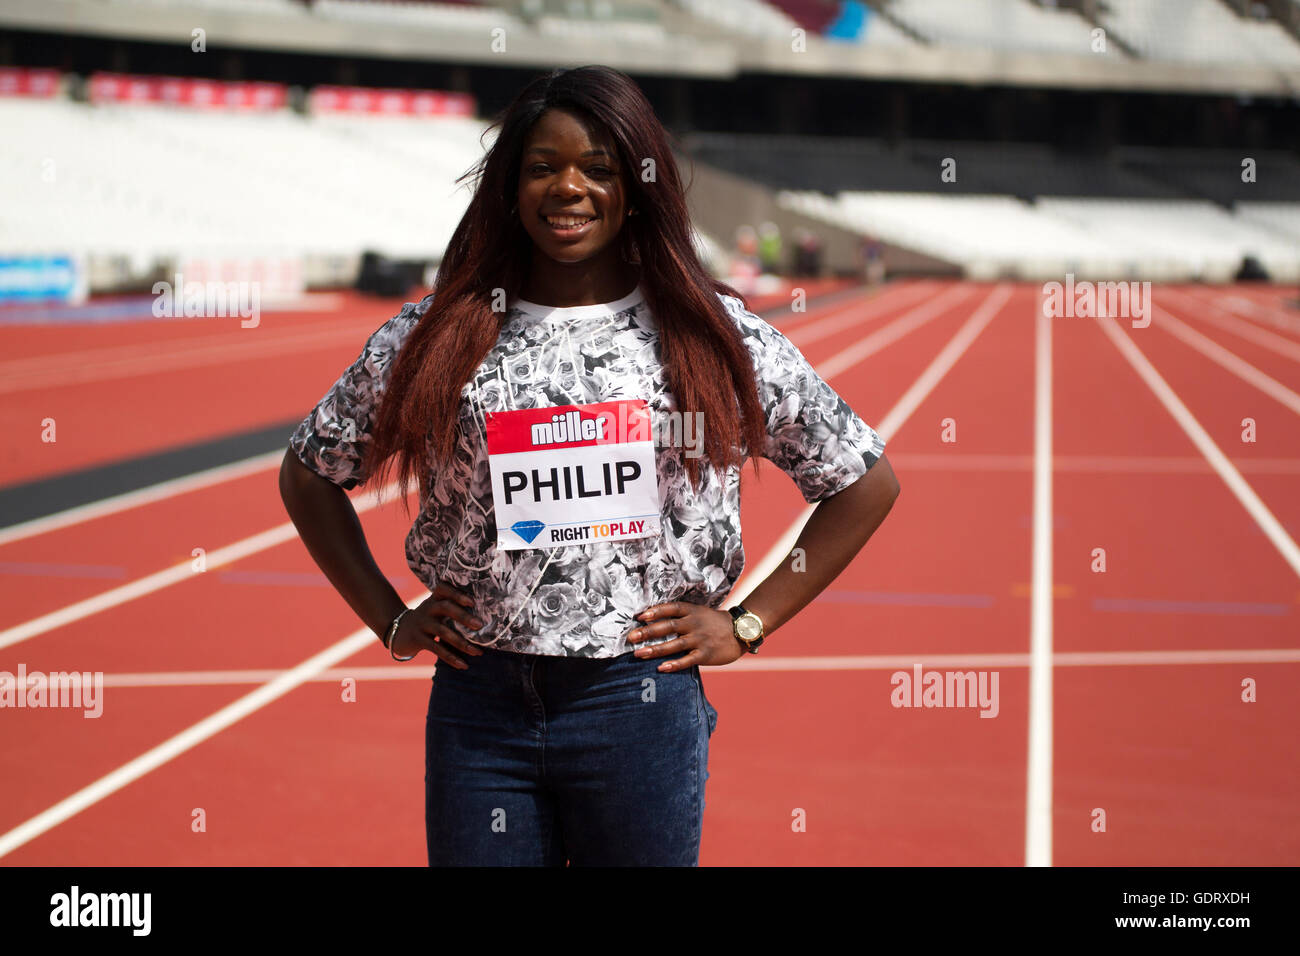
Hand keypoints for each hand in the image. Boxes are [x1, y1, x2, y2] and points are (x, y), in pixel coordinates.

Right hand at [390, 582, 485, 668]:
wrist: (399, 631)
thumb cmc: (427, 619)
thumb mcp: (435, 608)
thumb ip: (453, 607)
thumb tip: (485, 617)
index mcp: (434, 599)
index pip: (443, 589)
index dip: (456, 593)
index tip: (471, 601)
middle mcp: (428, 608)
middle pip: (445, 608)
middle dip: (463, 616)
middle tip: (479, 625)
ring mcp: (422, 624)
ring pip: (443, 631)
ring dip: (462, 643)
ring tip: (478, 652)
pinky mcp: (418, 639)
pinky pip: (436, 648)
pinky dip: (451, 657)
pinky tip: (463, 665)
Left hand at [626, 602, 745, 671]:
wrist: (741, 632)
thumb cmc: (714, 623)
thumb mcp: (699, 612)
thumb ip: (681, 616)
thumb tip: (653, 621)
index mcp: (692, 611)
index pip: (671, 608)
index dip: (656, 611)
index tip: (640, 616)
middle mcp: (695, 623)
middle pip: (668, 626)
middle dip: (648, 632)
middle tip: (631, 637)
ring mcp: (700, 639)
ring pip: (675, 644)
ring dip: (656, 649)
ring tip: (639, 654)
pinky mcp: (706, 654)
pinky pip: (688, 660)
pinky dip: (674, 664)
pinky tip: (662, 668)